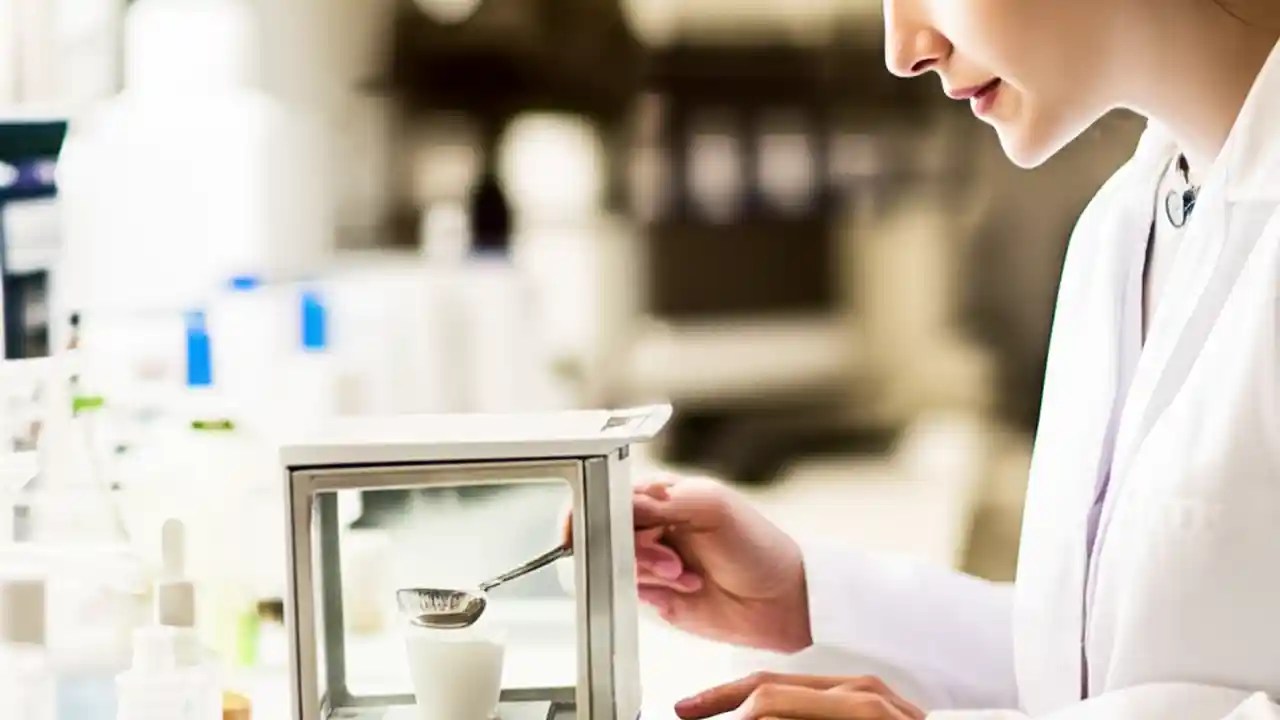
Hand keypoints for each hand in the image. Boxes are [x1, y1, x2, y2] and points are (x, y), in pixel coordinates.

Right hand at [563, 476, 810, 652]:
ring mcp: (655, 563)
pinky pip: (634, 594)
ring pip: (620, 566)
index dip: (591, 510)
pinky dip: (658, 593)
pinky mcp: (659, 596)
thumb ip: (661, 501)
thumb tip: (618, 501)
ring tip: (688, 576)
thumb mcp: (712, 507)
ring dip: (652, 573)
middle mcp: (655, 528)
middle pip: (609, 534)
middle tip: (669, 560)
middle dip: (636, 549)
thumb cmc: (759, 546)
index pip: (612, 496)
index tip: (579, 526)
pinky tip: (688, 589)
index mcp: (665, 497)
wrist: (783, 600)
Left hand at [674, 672, 925, 719]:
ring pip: (774, 708)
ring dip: (745, 717)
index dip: (720, 694)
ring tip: (714, 719)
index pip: (768, 684)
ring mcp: (867, 709)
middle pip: (765, 692)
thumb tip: (758, 715)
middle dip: (718, 702)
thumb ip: (811, 715)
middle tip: (684, 710)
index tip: (685, 707)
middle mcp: (857, 693)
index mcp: (848, 690)